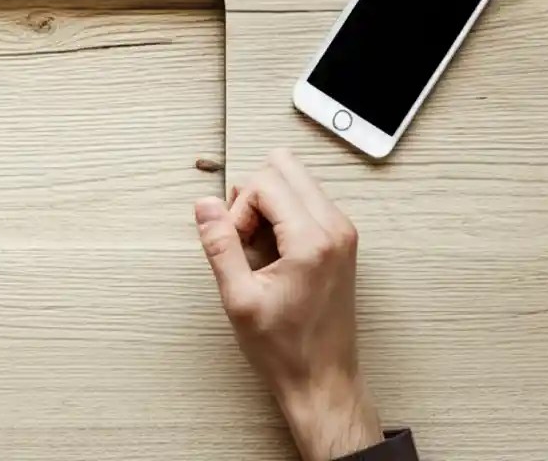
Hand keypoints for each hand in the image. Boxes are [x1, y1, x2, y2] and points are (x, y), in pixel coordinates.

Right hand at [194, 149, 382, 460]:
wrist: (323, 379)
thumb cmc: (284, 348)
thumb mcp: (238, 299)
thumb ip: (219, 245)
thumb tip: (204, 204)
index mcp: (312, 240)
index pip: (265, 182)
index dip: (237, 209)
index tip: (235, 246)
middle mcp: (335, 228)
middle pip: (284, 167)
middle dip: (253, 195)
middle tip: (243, 239)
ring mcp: (343, 233)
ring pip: (296, 180)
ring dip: (268, 204)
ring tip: (257, 248)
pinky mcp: (341, 241)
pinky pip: (306, 201)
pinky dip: (282, 214)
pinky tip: (272, 251)